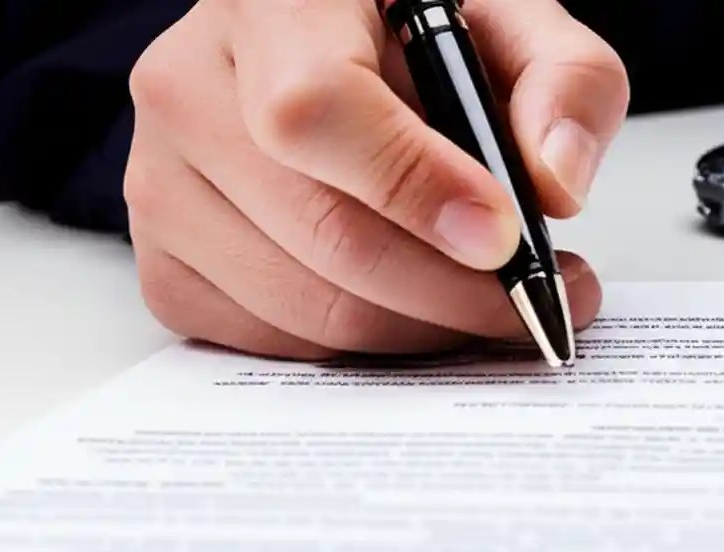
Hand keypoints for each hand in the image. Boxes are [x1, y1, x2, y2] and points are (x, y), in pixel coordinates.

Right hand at [124, 0, 627, 359]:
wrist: (311, 52)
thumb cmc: (403, 34)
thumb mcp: (507, 20)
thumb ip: (564, 80)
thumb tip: (555, 185)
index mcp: (271, 1)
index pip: (319, 111)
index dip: (416, 188)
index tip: (504, 237)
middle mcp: (187, 87)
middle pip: (326, 233)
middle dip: (456, 292)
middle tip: (537, 299)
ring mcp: (160, 183)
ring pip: (307, 307)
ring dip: (422, 328)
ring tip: (486, 301)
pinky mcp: (163, 262)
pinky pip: (273, 343)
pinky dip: (361, 346)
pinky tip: (407, 307)